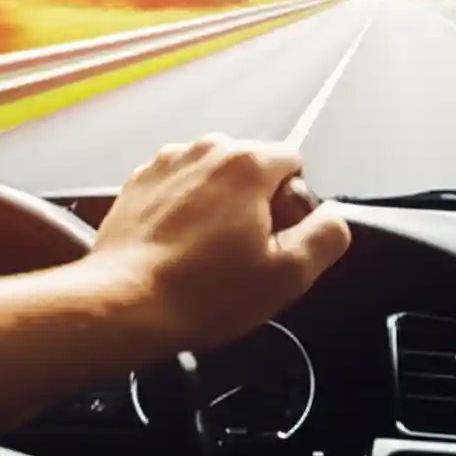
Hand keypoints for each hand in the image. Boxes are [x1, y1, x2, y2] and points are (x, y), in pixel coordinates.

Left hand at [83, 134, 350, 353]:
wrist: (123, 306)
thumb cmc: (202, 293)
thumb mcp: (288, 275)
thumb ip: (327, 236)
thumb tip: (332, 217)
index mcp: (247, 163)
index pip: (294, 162)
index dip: (293, 204)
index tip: (275, 240)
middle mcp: (205, 150)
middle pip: (252, 166)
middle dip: (255, 202)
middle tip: (242, 253)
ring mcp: (166, 163)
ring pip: (213, 176)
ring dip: (218, 205)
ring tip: (205, 254)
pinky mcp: (137, 183)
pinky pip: (178, 188)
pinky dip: (183, 211)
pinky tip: (178, 249)